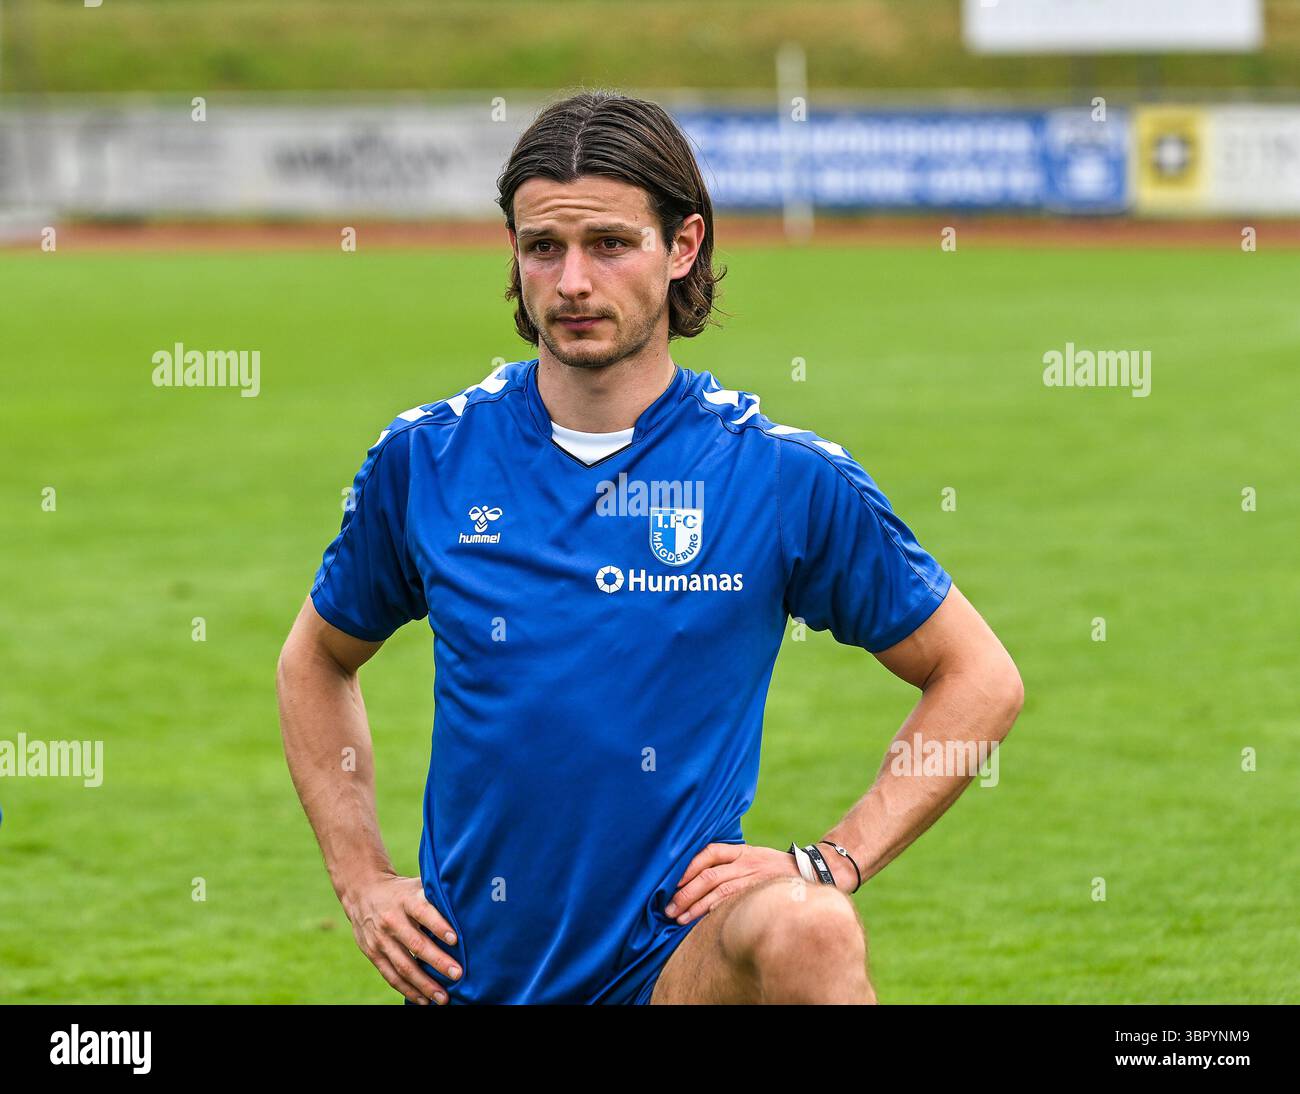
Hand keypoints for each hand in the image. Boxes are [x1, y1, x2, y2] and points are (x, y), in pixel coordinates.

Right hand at [342, 872, 460, 1004]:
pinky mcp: (373, 954)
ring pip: (403, 966)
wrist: (362, 892)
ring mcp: (380, 939)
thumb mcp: (416, 886)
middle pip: (415, 944)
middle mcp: (391, 920)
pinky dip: (408, 990)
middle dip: (437, 961)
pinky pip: (391, 975)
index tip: (455, 939)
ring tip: (443, 997)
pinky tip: (423, 1000)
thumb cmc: (401, 891)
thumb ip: (437, 896)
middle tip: (457, 974)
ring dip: (424, 984)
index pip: (423, 911)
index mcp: (405, 899)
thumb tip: (468, 908)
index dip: (439, 925)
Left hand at [665, 842, 832, 924]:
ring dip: (697, 907)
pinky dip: (717, 912)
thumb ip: (730, 864)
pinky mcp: (762, 893)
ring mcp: (755, 878)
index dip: (689, 866)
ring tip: (680, 919)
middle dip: (686, 893)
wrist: (813, 872)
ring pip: (720, 892)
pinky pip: (735, 903)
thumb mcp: (753, 857)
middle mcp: (747, 862)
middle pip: (710, 875)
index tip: (673, 881)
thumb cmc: (775, 869)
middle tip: (670, 908)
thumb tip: (697, 880)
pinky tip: (703, 922)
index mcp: (741, 851)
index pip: (710, 852)